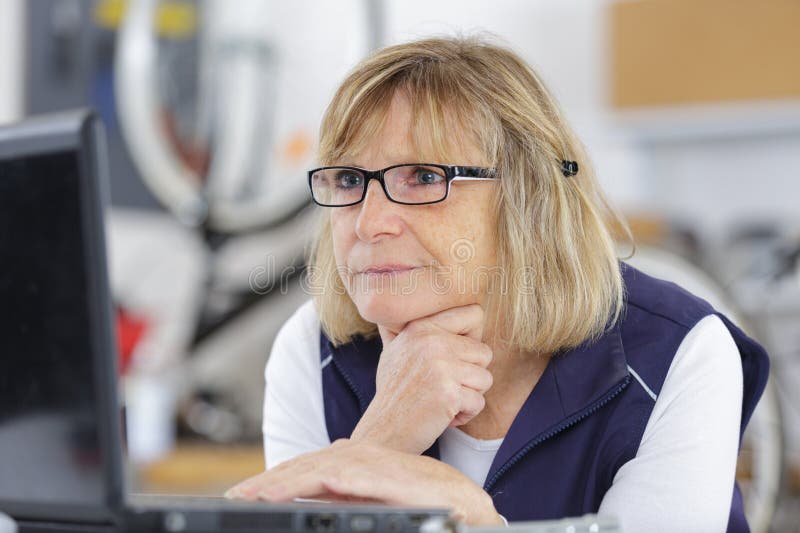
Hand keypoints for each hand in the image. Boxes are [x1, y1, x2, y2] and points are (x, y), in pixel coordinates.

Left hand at [225, 439, 503, 526]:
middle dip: (263, 483)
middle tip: (232, 498)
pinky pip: (332, 477)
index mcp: (351, 463)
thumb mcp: (374, 496)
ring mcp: (363, 462)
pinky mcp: (375, 472)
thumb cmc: (421, 498)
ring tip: (246, 497)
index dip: (272, 481)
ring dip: (275, 483)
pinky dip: (304, 483)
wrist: (461, 497)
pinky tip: (282, 493)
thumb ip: (346, 493)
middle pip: (300, 468)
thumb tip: (316, 497)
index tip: (243, 496)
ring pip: (309, 470)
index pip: (304, 470)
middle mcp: (353, 457)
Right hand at [350, 303, 493, 453]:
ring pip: (485, 379)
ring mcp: (440, 367)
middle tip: (444, 386)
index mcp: (422, 326)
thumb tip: (394, 308)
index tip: (455, 357)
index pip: (475, 314)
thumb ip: (402, 328)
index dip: (472, 338)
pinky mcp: (448, 393)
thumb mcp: (394, 350)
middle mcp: (431, 341)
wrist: (383, 431)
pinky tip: (442, 415)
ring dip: (469, 396)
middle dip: (471, 375)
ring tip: (442, 400)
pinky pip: (478, 402)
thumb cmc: (393, 393)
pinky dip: (464, 414)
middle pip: (485, 352)